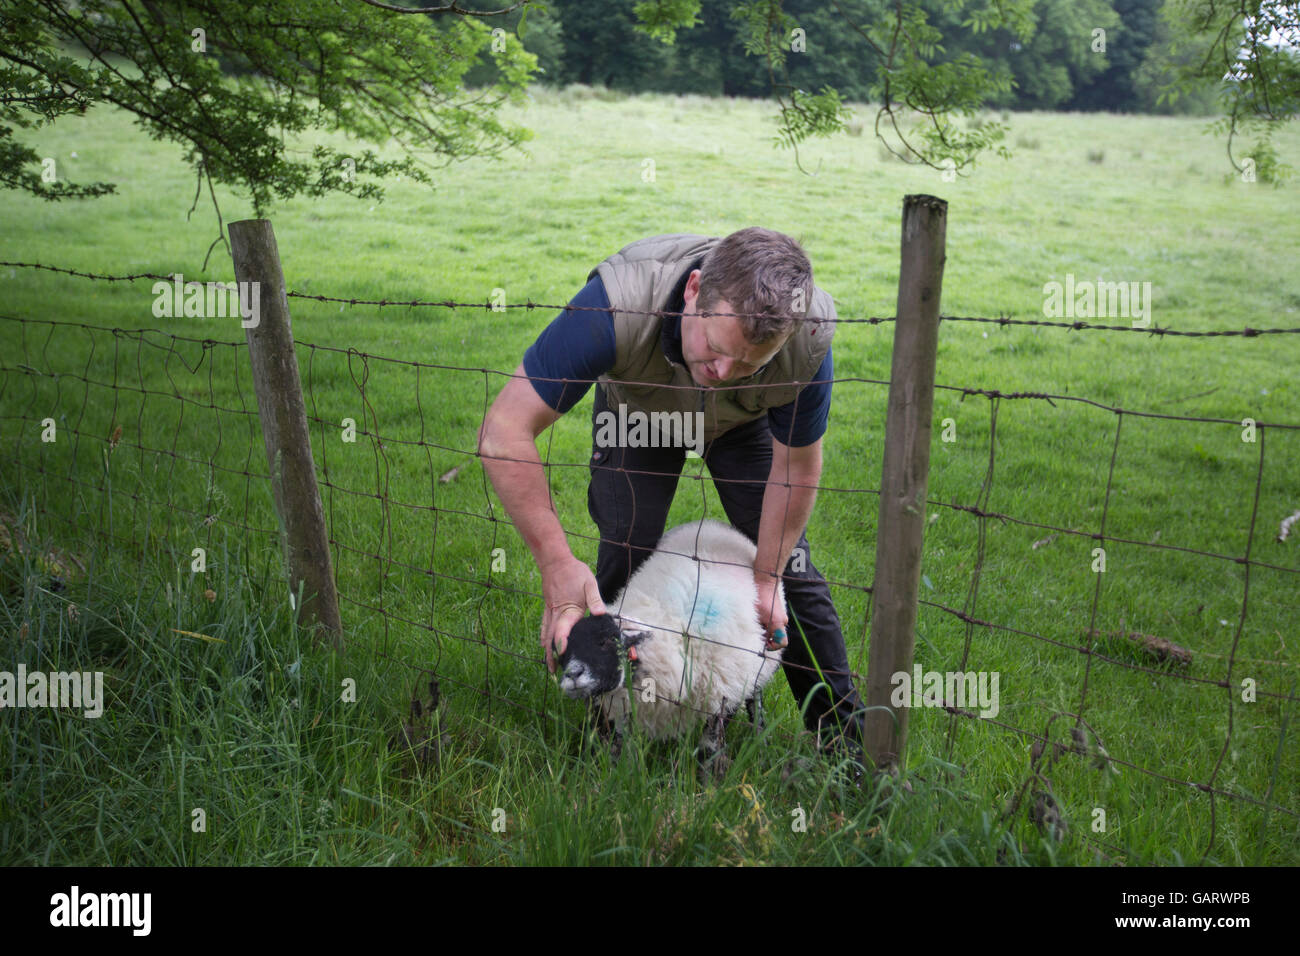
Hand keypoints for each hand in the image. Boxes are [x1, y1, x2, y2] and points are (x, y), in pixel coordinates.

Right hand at [540, 554, 605, 672]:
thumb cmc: (574, 572)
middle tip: (555, 671)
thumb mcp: (589, 583)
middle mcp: (557, 613)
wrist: (555, 561)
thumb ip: (595, 599)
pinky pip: (544, 627)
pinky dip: (544, 638)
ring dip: (547, 650)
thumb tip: (602, 614)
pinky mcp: (548, 608)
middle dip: (552, 655)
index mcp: (569, 609)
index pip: (563, 629)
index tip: (562, 654)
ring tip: (550, 665)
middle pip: (551, 637)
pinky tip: (544, 645)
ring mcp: (550, 611)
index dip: (562, 642)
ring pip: (545, 634)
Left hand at [754, 572, 787, 650]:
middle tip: (757, 634)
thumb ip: (757, 628)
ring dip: (767, 631)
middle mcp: (783, 621)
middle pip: (777, 638)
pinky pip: (775, 625)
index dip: (773, 647)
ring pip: (775, 631)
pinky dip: (768, 625)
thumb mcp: (755, 615)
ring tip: (757, 625)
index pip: (781, 643)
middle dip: (767, 639)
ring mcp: (782, 617)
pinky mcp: (779, 614)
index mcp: (778, 623)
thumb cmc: (759, 597)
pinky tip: (759, 620)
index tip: (763, 644)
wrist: (766, 582)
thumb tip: (754, 638)